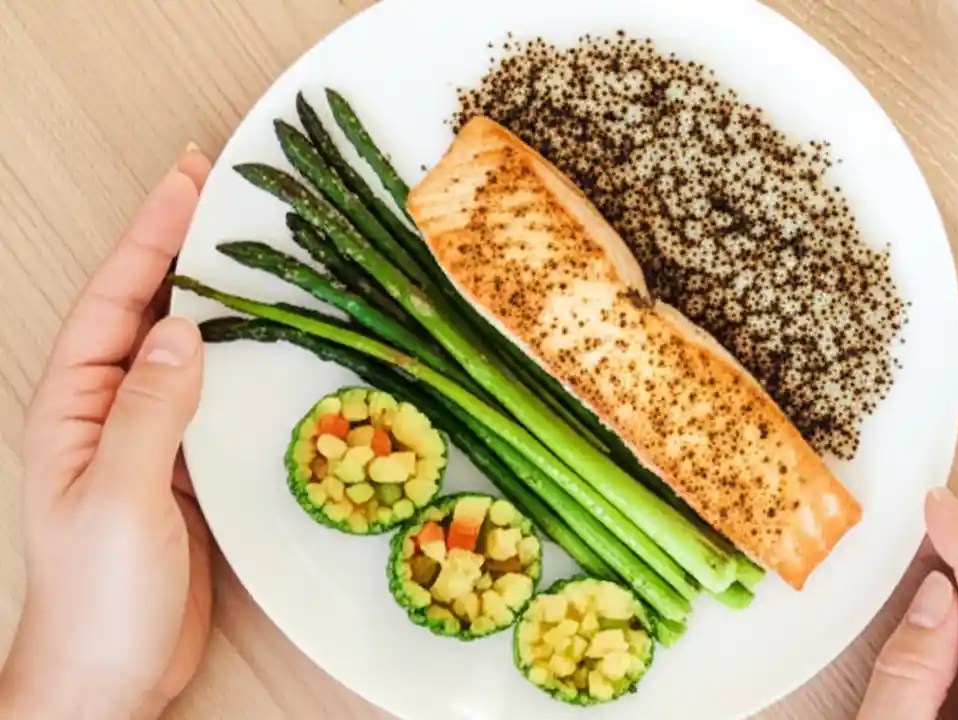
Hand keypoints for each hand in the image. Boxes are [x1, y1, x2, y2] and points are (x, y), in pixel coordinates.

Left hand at [0, 147, 214, 718]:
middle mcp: (109, 408)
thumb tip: (184, 330)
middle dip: (183, 244)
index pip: (115, 300)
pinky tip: (277, 339)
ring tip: (259, 245)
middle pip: (148, 308)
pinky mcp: (190, 466)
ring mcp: (151, 435)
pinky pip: (219, 393)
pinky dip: (246, 356)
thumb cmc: (97, 596)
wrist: (112, 675)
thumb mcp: (117, 497)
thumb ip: (148, 411)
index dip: (153, 235)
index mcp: (74, 405)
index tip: (192, 179)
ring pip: (190, 346)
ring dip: (221, 295)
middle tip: (228, 188)